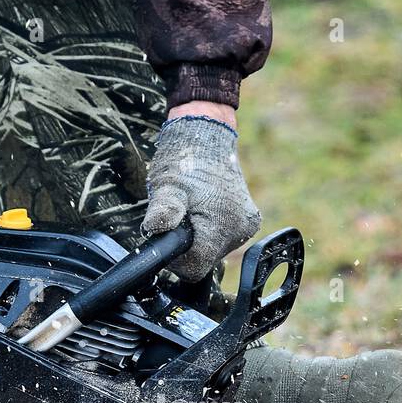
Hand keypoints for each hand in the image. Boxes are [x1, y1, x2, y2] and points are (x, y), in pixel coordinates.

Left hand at [141, 102, 260, 282]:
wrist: (206, 134)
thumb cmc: (186, 160)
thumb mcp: (168, 187)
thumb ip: (162, 212)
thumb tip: (154, 231)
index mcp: (223, 227)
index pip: (195, 268)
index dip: (176, 260)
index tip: (167, 238)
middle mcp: (240, 231)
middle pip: (205, 260)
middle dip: (187, 246)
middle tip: (178, 217)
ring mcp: (246, 226)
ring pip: (213, 251)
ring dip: (198, 237)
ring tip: (191, 209)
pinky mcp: (247, 221)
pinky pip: (223, 238)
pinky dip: (209, 230)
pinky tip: (203, 209)